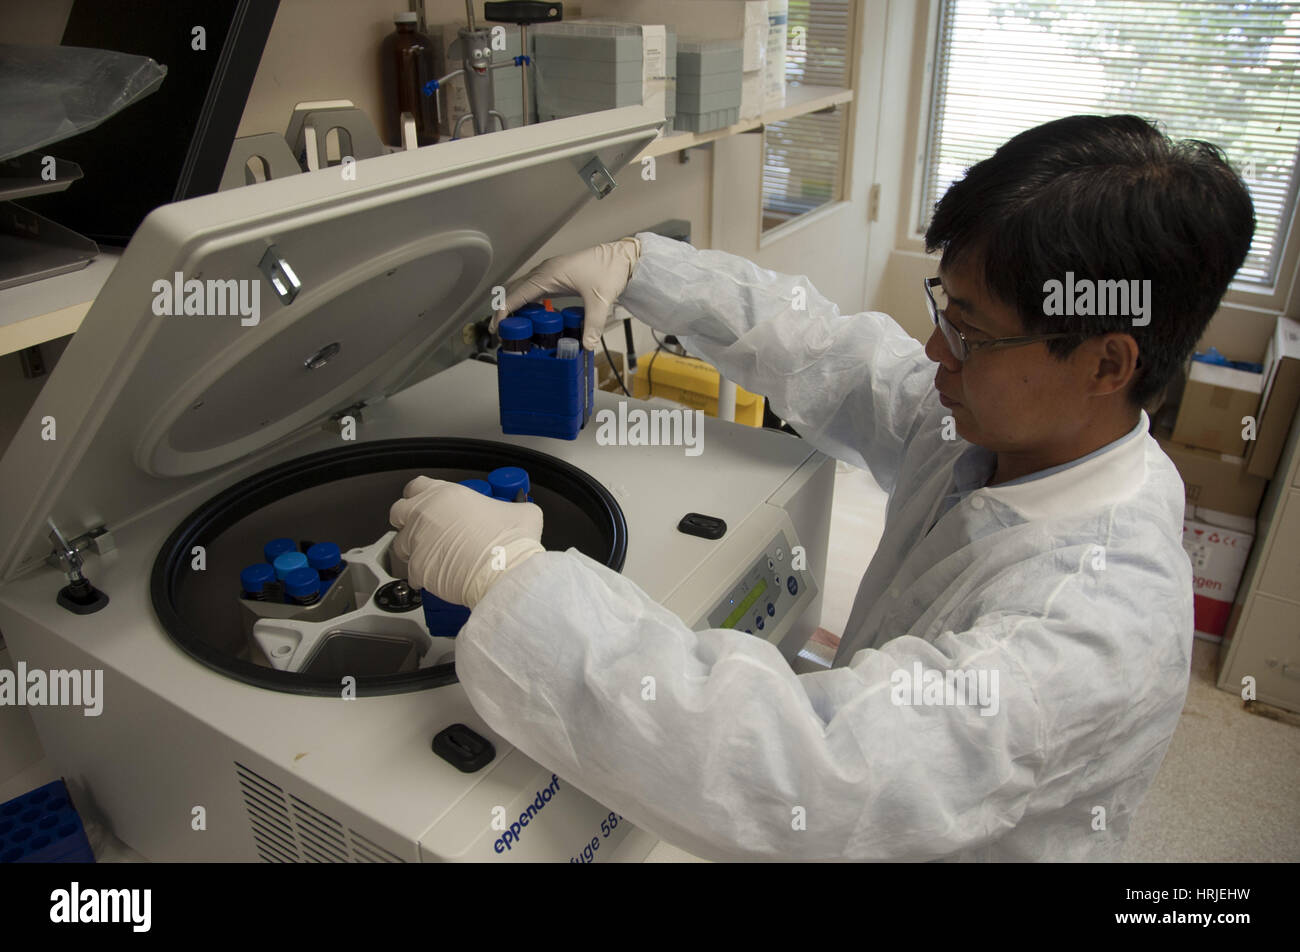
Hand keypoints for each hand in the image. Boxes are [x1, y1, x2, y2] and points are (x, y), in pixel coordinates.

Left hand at [389, 477, 544, 609]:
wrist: (503, 571)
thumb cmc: (510, 541)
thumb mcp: (523, 512)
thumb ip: (513, 508)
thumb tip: (520, 513)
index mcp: (446, 494)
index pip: (416, 486)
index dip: (420, 496)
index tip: (429, 505)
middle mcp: (425, 514)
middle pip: (398, 512)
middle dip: (407, 521)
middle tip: (426, 531)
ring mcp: (416, 541)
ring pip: (399, 544)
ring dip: (413, 550)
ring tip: (435, 559)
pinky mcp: (416, 568)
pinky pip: (411, 573)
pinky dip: (422, 576)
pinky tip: (440, 578)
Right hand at [492, 237, 640, 350]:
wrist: (622, 257)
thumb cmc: (610, 269)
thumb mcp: (600, 300)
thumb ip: (592, 324)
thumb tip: (586, 345)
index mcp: (549, 274)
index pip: (517, 294)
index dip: (503, 311)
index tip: (497, 327)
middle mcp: (545, 271)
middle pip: (514, 289)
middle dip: (503, 309)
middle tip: (499, 330)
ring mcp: (549, 272)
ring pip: (521, 287)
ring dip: (513, 304)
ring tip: (510, 325)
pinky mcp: (556, 277)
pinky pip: (533, 288)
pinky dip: (525, 300)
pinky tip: (529, 314)